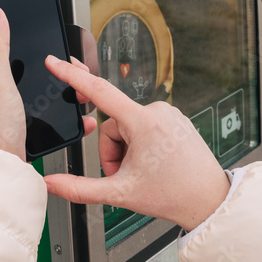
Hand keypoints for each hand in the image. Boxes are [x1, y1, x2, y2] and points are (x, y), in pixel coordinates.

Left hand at [0, 6, 96, 160]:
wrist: (0, 169)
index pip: (22, 52)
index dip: (45, 51)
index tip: (64, 55)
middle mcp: (4, 92)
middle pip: (41, 72)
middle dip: (64, 73)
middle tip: (78, 78)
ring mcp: (17, 111)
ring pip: (49, 93)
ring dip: (69, 93)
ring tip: (82, 96)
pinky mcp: (29, 128)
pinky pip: (53, 116)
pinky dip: (69, 116)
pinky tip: (79, 118)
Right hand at [42, 56, 229, 230]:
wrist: (209, 200)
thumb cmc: (174, 195)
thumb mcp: (120, 194)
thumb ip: (80, 189)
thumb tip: (52, 184)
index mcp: (143, 122)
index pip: (98, 91)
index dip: (71, 75)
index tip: (55, 61)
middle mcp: (157, 111)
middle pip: (111, 126)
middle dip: (111, 152)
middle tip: (126, 175)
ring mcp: (168, 113)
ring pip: (126, 128)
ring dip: (125, 151)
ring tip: (143, 172)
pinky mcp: (174, 119)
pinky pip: (143, 127)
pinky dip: (140, 146)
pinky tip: (154, 163)